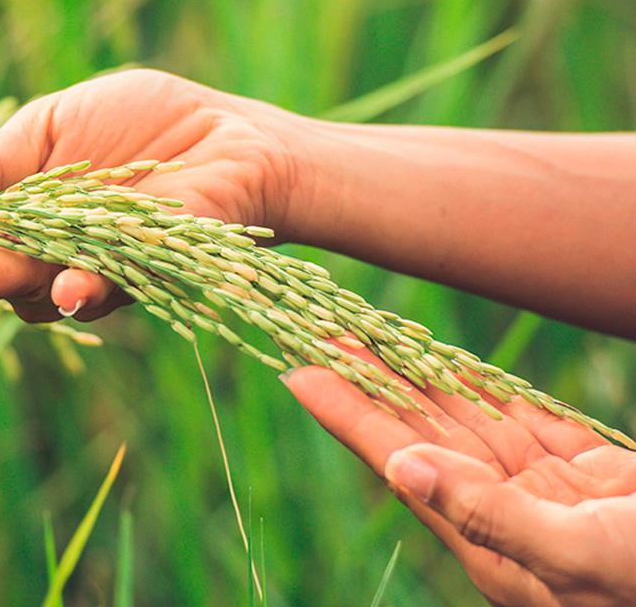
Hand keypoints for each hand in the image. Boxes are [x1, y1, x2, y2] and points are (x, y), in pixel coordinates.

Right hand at [0, 69, 313, 321]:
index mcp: (9, 213)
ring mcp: (83, 269)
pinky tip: (59, 289)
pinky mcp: (138, 275)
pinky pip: (99, 288)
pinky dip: (78, 289)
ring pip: (22, 286)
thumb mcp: (45, 129)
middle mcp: (37, 253)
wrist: (229, 136)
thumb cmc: (138, 124)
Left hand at [286, 344, 635, 606]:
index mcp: (489, 541)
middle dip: (370, 383)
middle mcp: (504, 515)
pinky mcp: (586, 476)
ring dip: (416, 378)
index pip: (399, 460)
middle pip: (419, 433)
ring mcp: (544, 494)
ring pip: (465, 421)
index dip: (347, 413)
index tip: (297, 370)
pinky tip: (444, 365)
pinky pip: (520, 423)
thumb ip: (489, 514)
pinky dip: (482, 390)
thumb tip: (402, 470)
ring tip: (366, 335)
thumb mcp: (578, 553)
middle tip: (317, 331)